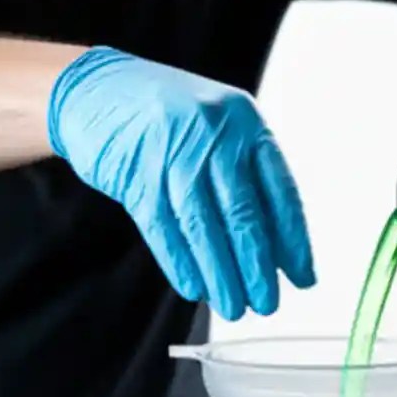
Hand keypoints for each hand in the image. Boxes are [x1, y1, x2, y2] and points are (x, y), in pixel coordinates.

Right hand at [47, 47, 313, 320]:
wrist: (94, 88)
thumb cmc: (169, 116)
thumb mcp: (219, 130)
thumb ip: (248, 179)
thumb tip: (277, 249)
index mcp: (246, 122)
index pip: (281, 191)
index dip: (293, 241)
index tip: (302, 277)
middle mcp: (213, 134)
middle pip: (243, 214)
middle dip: (257, 267)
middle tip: (267, 303)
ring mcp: (171, 152)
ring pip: (203, 227)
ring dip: (221, 275)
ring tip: (233, 307)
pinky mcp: (134, 174)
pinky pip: (163, 228)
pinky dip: (180, 262)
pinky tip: (194, 287)